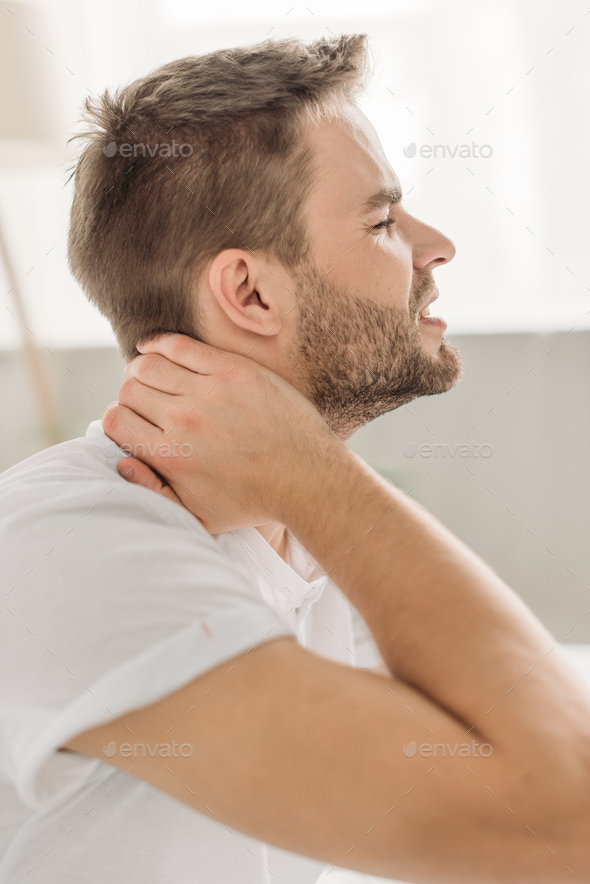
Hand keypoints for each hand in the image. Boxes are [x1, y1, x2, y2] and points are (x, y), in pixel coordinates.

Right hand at [102, 334, 338, 532]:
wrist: (308, 477)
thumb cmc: (252, 500)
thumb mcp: (198, 516)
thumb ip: (153, 492)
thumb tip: (119, 463)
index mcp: (172, 456)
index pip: (115, 421)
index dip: (117, 421)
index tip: (131, 424)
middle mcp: (185, 420)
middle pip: (129, 390)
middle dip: (128, 396)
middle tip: (143, 402)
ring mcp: (210, 391)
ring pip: (148, 364)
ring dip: (140, 370)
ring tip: (150, 379)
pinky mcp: (234, 370)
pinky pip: (181, 346)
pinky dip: (159, 343)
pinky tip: (153, 347)